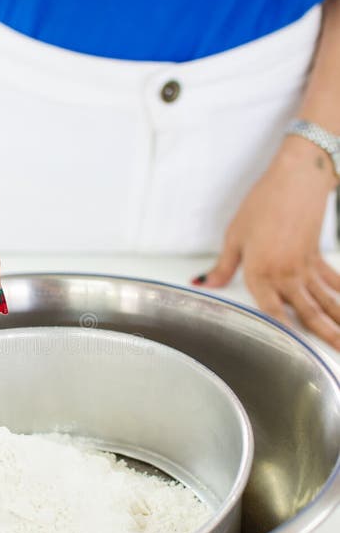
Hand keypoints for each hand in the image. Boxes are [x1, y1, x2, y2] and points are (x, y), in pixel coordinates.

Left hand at [192, 135, 339, 349]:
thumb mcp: (235, 235)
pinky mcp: (317, 256)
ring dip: (337, 321)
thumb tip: (205, 283)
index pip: (270, 310)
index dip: (280, 330)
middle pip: (306, 311)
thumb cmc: (262, 204)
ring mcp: (305, 266)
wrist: (296, 179)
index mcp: (261, 271)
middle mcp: (286, 274)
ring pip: (324, 301)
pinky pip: (332, 281)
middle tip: (337, 353)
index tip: (289, 351)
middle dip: (322, 334)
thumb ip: (224, 266)